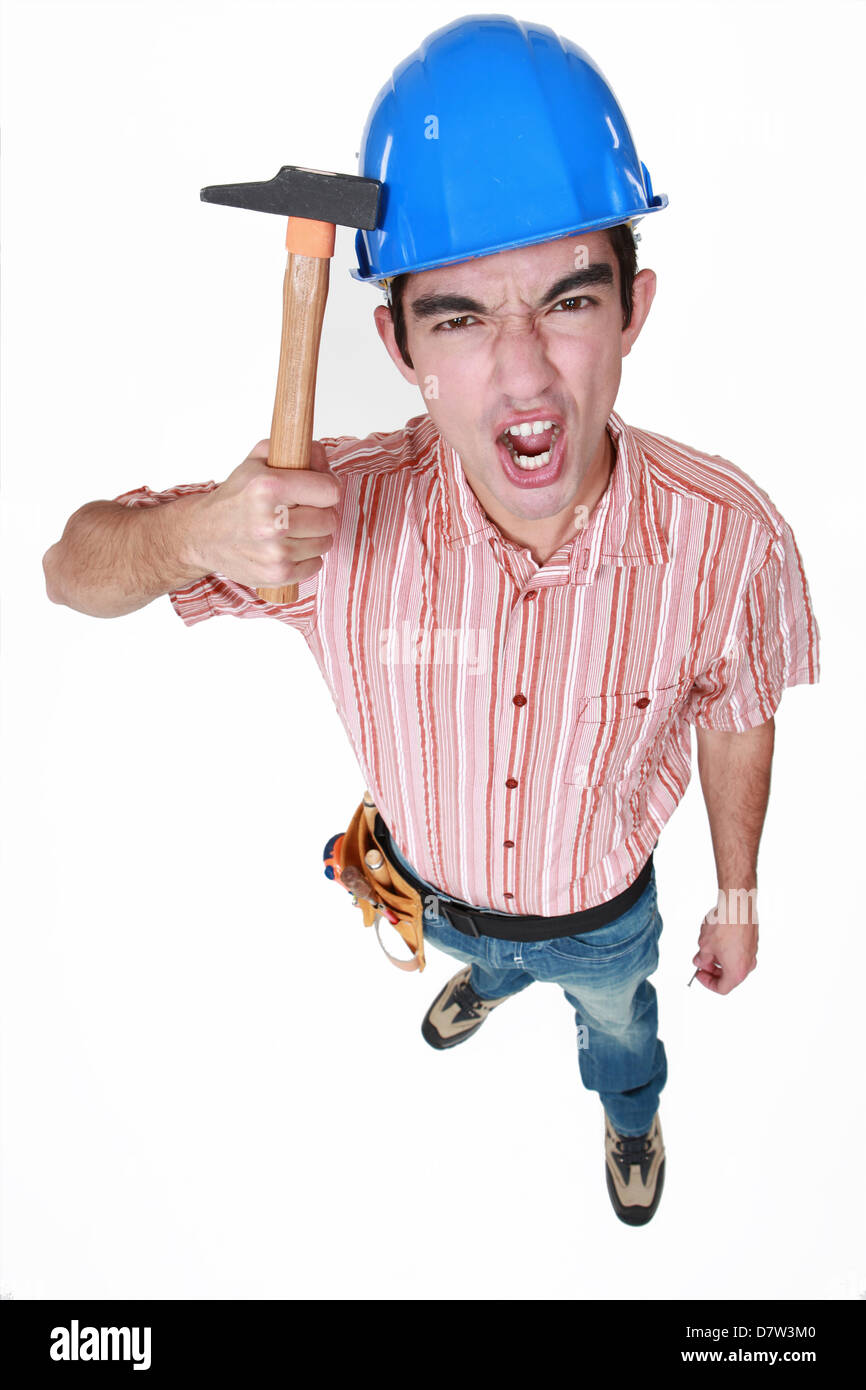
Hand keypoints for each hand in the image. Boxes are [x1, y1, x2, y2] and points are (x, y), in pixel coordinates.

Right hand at [189, 437, 342, 589]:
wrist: (203, 535)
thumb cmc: (233, 498)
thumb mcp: (255, 462)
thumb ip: (292, 450)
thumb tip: (322, 459)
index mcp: (268, 488)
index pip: (330, 491)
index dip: (327, 488)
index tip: (318, 490)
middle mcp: (272, 523)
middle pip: (330, 519)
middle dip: (322, 512)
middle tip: (304, 510)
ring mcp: (275, 553)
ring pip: (326, 542)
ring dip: (315, 535)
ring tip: (293, 528)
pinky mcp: (277, 575)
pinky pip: (316, 564)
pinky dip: (307, 556)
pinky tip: (288, 546)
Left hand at [692, 899, 758, 994]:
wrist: (738, 905)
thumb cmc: (725, 925)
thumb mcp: (705, 945)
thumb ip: (701, 958)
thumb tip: (701, 961)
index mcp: (737, 972)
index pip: (722, 988)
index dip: (707, 982)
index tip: (700, 974)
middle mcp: (748, 964)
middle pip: (729, 976)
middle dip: (713, 970)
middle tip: (702, 961)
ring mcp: (752, 952)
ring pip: (734, 962)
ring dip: (720, 958)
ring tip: (708, 946)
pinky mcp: (753, 941)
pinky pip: (739, 951)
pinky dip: (728, 949)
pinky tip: (718, 938)